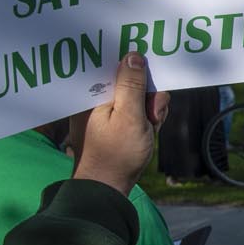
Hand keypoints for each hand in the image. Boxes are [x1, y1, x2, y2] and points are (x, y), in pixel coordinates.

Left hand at [73, 52, 166, 194]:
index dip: (136, 69)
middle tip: (152, 115)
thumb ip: (131, 85)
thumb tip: (132, 55)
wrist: (108, 189)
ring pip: (138, 97)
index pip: (114, 66)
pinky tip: (148, 132)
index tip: (150, 76)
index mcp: (91, 94)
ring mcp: (106, 112)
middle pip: (130, 81)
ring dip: (150, 111)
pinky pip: (136, 112)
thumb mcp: (129, 117)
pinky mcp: (115, 123)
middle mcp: (96, 99)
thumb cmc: (116, 155)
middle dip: (147, 97)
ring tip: (149, 129)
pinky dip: (146, 120)